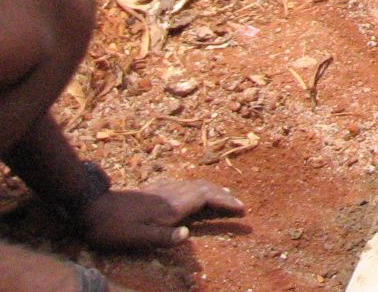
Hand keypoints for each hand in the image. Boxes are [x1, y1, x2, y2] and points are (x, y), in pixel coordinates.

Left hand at [79, 182, 244, 250]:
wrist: (90, 208)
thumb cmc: (112, 227)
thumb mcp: (135, 238)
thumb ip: (162, 237)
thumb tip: (187, 235)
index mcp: (171, 205)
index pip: (206, 198)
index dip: (225, 202)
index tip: (241, 209)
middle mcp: (171, 193)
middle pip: (205, 188)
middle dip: (224, 195)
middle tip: (239, 206)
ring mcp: (162, 189)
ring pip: (195, 185)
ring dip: (213, 191)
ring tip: (224, 198)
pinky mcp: (154, 190)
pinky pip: (185, 185)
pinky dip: (199, 189)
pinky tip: (194, 195)